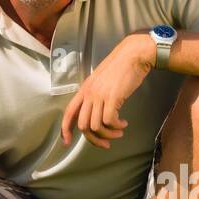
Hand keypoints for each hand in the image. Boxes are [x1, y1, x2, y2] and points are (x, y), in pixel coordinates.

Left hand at [60, 34, 150, 148]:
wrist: (133, 56)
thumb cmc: (121, 68)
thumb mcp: (102, 82)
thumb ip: (96, 96)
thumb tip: (98, 114)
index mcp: (84, 90)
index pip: (69, 112)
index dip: (65, 130)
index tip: (67, 143)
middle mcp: (89, 93)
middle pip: (83, 125)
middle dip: (95, 139)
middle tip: (107, 143)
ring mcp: (99, 95)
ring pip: (96, 126)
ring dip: (109, 134)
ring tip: (119, 131)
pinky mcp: (112, 97)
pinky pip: (109, 121)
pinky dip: (117, 126)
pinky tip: (123, 123)